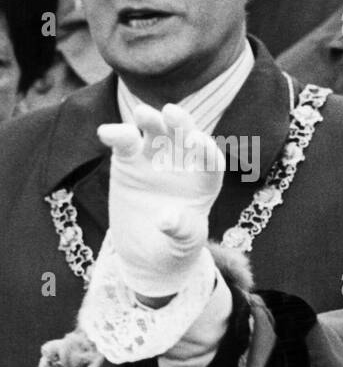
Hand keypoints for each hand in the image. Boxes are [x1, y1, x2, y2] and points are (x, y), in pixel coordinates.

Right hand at [97, 103, 223, 298]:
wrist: (147, 254)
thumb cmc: (176, 247)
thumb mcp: (184, 245)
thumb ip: (181, 231)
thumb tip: (166, 218)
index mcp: (206, 182)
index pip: (212, 162)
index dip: (207, 152)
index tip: (200, 143)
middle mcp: (184, 165)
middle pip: (185, 137)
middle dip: (181, 124)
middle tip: (171, 112)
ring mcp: (155, 160)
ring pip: (156, 132)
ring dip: (150, 120)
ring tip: (142, 115)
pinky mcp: (128, 161)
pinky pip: (124, 144)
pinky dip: (117, 135)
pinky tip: (107, 132)